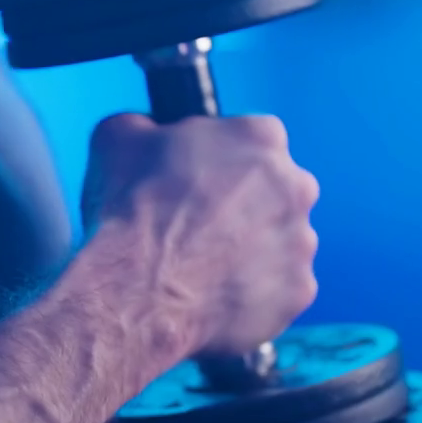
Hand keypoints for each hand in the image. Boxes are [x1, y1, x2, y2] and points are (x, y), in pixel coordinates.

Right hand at [81, 113, 320, 356]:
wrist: (136, 292)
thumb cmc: (130, 214)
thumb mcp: (119, 139)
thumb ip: (147, 126)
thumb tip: (146, 132)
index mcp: (260, 137)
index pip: (251, 141)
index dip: (222, 164)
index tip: (199, 184)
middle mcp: (295, 186)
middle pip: (276, 191)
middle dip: (246, 207)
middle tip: (202, 229)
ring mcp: (302, 242)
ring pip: (281, 242)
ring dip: (253, 250)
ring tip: (206, 267)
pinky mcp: (299, 292)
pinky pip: (280, 289)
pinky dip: (255, 294)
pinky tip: (217, 295)